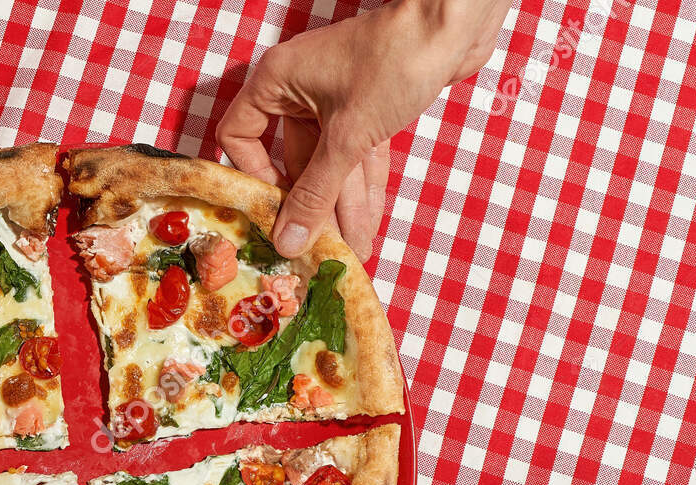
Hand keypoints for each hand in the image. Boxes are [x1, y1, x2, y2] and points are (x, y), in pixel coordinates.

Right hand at [218, 0, 510, 259]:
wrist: (455, 23)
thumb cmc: (394, 59)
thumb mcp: (348, 135)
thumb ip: (317, 192)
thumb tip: (288, 240)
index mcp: (278, 82)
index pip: (240, 136)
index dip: (254, 176)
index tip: (274, 211)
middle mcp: (301, 90)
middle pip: (294, 160)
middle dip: (313, 206)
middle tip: (320, 250)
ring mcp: (336, 99)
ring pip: (331, 163)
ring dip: (343, 206)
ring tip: (352, 250)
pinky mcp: (370, 108)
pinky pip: (358, 156)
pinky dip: (364, 187)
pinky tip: (368, 223)